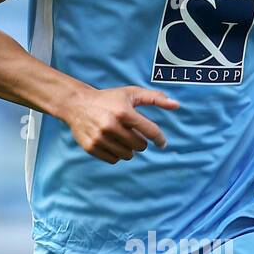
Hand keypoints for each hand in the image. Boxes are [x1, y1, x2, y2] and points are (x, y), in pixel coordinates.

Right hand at [64, 86, 179, 163]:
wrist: (77, 104)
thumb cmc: (109, 98)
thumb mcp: (131, 93)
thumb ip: (155, 98)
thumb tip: (176, 105)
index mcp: (124, 112)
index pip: (150, 131)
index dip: (160, 139)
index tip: (162, 143)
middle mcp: (111, 126)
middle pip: (140, 146)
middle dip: (140, 141)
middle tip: (133, 133)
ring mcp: (100, 138)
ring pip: (127, 155)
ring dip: (129, 149)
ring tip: (122, 138)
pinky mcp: (91, 147)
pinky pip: (114, 160)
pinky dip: (116, 154)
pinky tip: (112, 143)